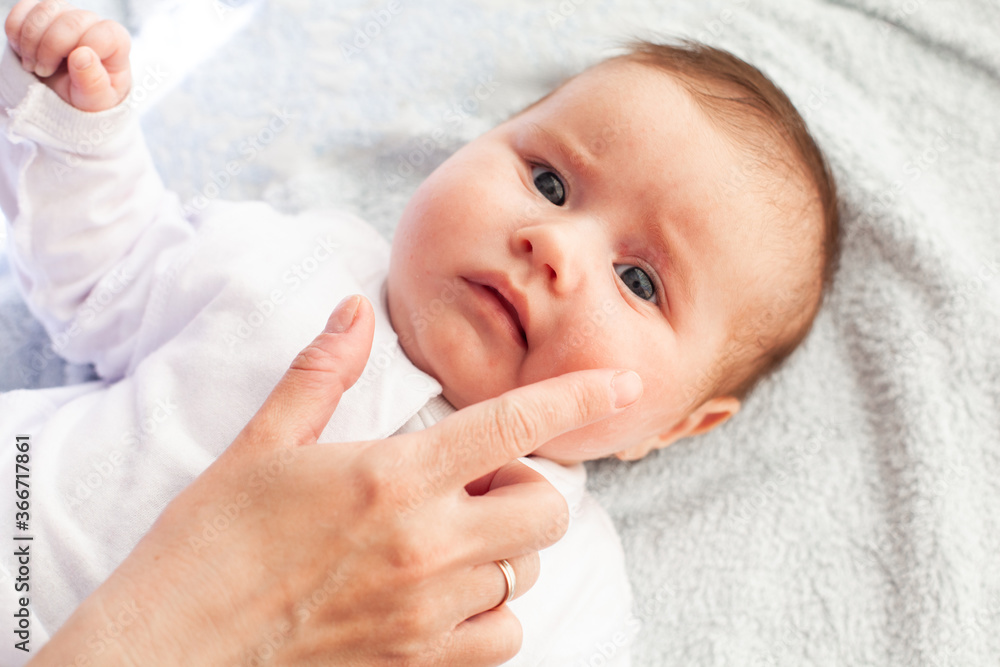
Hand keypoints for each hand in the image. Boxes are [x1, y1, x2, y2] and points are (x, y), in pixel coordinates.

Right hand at [4, 0, 130, 111]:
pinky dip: (16, 30)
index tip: (65, 72)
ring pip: (46, 9)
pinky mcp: (44, 13)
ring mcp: (68, 14)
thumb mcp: (95, 101)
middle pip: (70, 20)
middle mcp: (93, 23)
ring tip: (32, 64)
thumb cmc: (88, 97)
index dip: (81, 52)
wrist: (67, 95)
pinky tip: (22, 51)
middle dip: (49, 48)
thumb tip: (82, 55)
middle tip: (41, 71)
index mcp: (116, 43)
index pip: (104, 33)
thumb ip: (93, 83)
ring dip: (30, 39)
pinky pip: (24, 8)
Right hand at [30, 295, 641, 665]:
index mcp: (393, 476)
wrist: (170, 648)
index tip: (624, 382)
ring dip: (504, 550)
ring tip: (446, 542)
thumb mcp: (262, 444)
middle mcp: (427, 544)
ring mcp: (429, 612)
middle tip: (471, 484)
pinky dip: (492, 612)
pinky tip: (444, 596)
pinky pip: (505, 636)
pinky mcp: (419, 662)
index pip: (513, 424)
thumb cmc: (209, 542)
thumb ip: (322, 373)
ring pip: (527, 572)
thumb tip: (354, 309)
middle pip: (545, 507)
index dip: (579, 396)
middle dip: (525, 487)